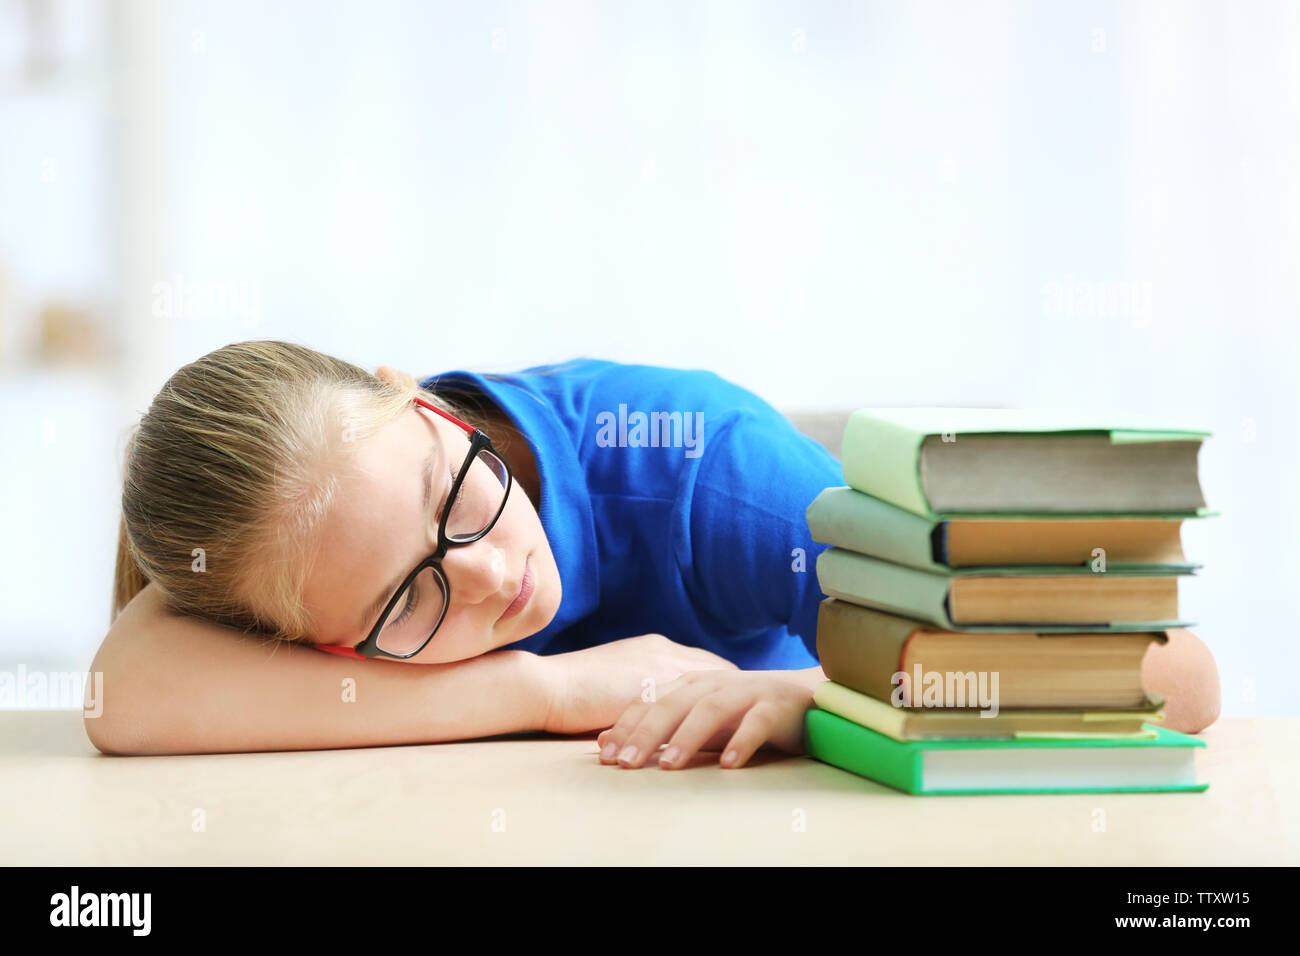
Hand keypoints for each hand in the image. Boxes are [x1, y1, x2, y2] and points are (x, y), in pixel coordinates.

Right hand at [541, 634, 738, 734]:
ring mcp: (658, 669)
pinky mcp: (650, 689)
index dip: (723, 682)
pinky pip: (691, 706)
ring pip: (708, 687)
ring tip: (751, 727)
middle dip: (737, 691)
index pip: (703, 664)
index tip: (740, 696)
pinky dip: (709, 720)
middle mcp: (662, 653)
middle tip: (760, 709)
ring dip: (728, 707)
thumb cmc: (572, 688)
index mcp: (653, 648)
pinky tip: (725, 738)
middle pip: (715, 671)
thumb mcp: (613, 681)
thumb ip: (638, 688)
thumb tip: (654, 705)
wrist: (546, 686)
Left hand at [596, 669, 814, 769]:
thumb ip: (655, 728)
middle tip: (626, 764)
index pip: (650, 704)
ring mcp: (745, 692)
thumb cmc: (741, 712)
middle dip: (646, 734)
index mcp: (689, 684)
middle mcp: (713, 684)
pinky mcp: (775, 705)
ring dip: (687, 738)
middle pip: (673, 705)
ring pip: (710, 711)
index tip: (604, 757)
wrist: (803, 695)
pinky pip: (756, 723)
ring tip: (669, 765)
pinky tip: (729, 765)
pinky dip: (742, 742)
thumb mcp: (694, 719)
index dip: (626, 728)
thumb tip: (603, 742)